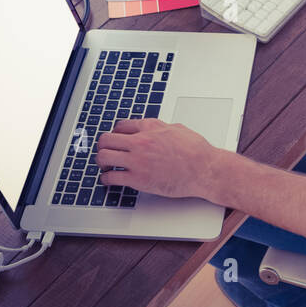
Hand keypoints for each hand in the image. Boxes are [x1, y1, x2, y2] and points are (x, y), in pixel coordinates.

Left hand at [96, 119, 217, 199]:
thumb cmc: (196, 151)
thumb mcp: (177, 129)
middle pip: (106, 139)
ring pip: (104, 156)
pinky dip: (106, 179)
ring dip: (101, 162)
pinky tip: (109, 180)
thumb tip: (153, 129)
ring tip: (105, 166)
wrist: (204, 169)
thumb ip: (160, 128)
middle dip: (103, 146)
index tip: (114, 140)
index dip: (115, 134)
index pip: (121, 126)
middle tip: (105, 152)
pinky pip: (112, 177)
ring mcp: (137, 160)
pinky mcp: (138, 179)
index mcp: (150, 127)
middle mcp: (140, 141)